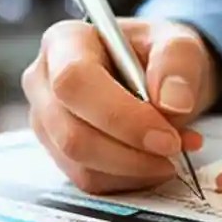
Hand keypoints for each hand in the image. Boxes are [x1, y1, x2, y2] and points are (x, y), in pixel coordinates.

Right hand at [21, 19, 219, 193]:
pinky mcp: (57, 152)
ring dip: (135, 167)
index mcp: (64, 42)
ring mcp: (45, 120)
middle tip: (175, 149)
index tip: (166, 136)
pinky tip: (154, 160)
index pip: (74, 81)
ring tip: (173, 150)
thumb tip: (173, 103)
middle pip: (71, 133)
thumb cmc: (157, 55)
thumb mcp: (178, 43)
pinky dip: (129, 178)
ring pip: (80, 163)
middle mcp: (43, 81)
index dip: (119, 115)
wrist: (154, 76)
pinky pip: (89, 180)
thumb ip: (177, 63)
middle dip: (130, 152)